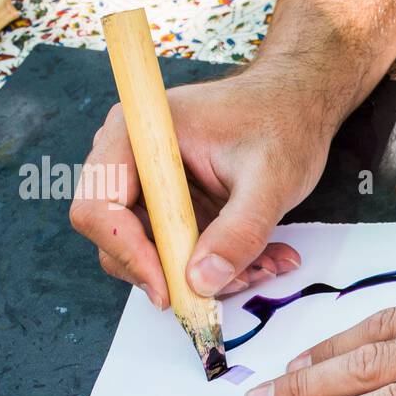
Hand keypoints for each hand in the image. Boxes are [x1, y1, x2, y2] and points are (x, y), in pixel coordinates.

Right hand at [69, 62, 336, 306]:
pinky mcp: (172, 208)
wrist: (297, 106)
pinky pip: (179, 253)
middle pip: (117, 239)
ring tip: (262, 267)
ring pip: (152, 255)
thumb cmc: (281, 124)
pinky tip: (262, 260)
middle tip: (230, 286)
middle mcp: (131, 160)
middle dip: (172, 273)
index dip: (127, 253)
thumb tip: (201, 281)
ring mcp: (149, 186)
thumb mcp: (270, 179)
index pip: (98, 206)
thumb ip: (239, 231)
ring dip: (203, 276)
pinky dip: (217, 266)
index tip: (171, 289)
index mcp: (138, 134)